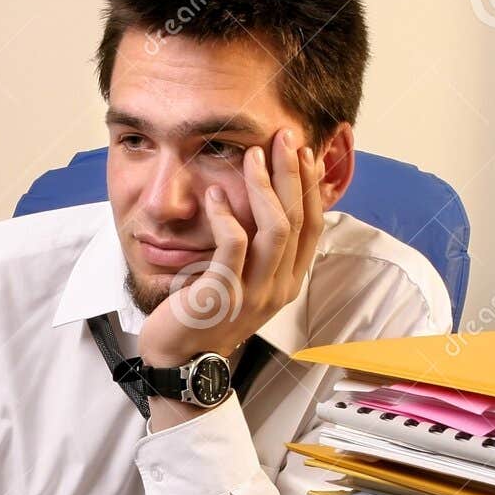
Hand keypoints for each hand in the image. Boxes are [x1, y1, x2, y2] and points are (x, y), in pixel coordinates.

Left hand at [137, 126, 326, 369]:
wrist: (181, 358)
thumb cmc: (209, 312)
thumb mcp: (245, 278)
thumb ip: (261, 248)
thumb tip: (270, 201)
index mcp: (289, 281)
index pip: (312, 224)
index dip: (310, 185)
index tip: (302, 150)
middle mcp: (279, 288)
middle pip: (298, 218)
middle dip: (291, 172)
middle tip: (281, 136)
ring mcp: (254, 293)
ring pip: (274, 228)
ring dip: (263, 186)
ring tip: (251, 155)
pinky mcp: (223, 294)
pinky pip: (233, 245)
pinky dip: (225, 214)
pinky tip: (213, 195)